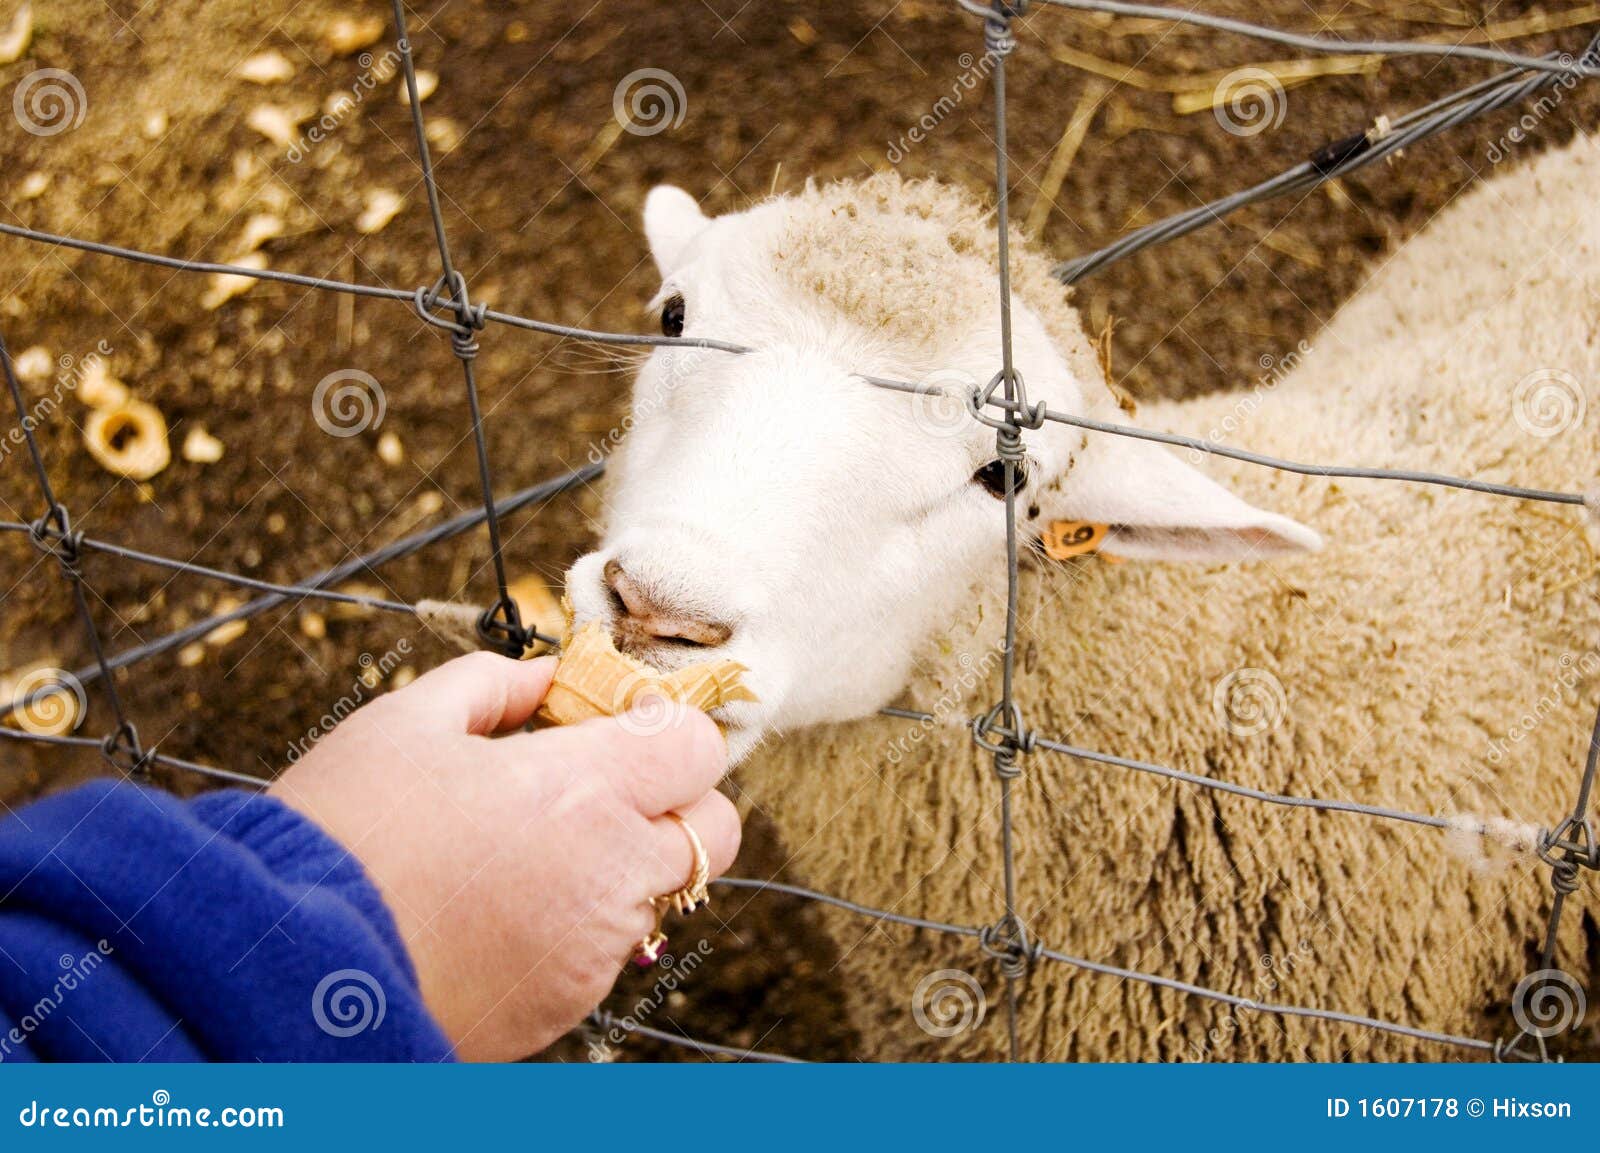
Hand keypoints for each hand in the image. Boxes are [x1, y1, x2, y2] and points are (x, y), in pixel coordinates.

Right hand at [268, 650, 739, 1059]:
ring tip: (525, 855)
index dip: (667, 729)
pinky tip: (501, 910)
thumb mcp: (407, 722)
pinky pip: (605, 952)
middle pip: (713, 831)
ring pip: (660, 895)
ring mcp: (593, 948)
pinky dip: (577, 926)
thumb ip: (495, 685)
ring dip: (621, 867)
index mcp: (582, 788)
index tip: (618, 726)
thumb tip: (547, 678)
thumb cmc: (343, 831)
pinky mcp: (566, 1004)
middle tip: (597, 792)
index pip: (699, 747)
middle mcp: (610, 872)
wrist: (288, 968)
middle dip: (675, 804)